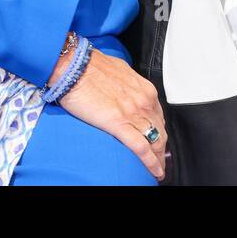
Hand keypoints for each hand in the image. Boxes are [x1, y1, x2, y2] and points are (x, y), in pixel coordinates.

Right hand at [53, 48, 168, 180]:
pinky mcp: (119, 123)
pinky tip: (154, 171)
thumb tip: (126, 93)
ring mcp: (133, 112)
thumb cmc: (91, 67)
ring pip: (155, 141)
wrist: (74, 66)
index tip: (158, 141)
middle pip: (160, 131)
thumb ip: (128, 86)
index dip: (159, 131)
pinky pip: (141, 147)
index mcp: (144, 89)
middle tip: (161, 160)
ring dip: (159, 159)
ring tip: (158, 170)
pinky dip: (150, 162)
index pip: (158, 117)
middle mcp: (144, 101)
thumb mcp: (119, 72)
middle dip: (162, 149)